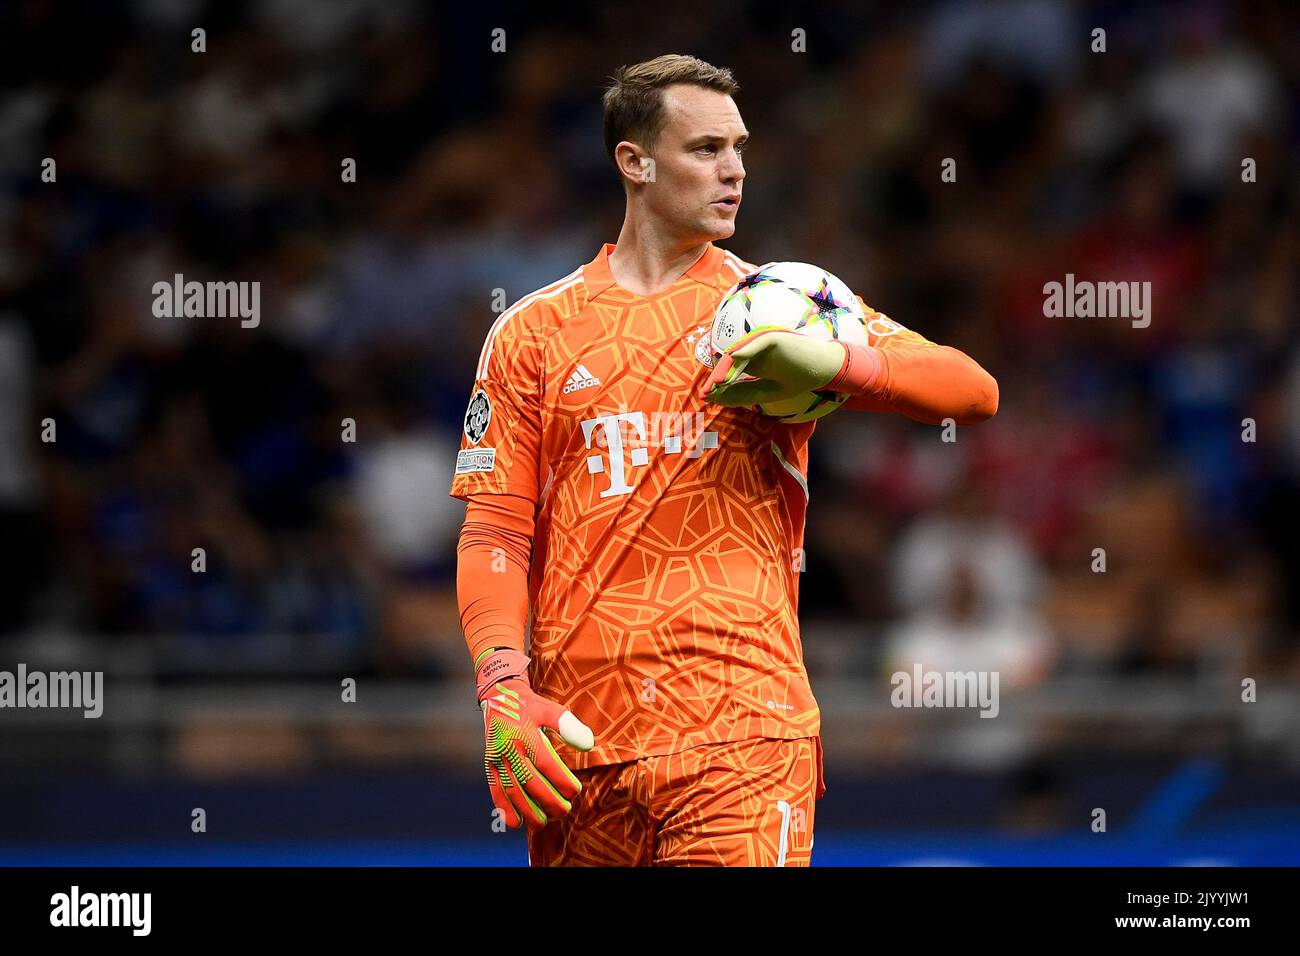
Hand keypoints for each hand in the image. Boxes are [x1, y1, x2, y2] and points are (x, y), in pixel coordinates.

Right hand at [477, 650, 594, 829]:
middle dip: (547, 800)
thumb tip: (589, 744)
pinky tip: (515, 823)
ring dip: (527, 810)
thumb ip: (569, 725)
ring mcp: (497, 758)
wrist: (499, 697)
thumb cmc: (531, 707)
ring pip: (511, 789)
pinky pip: (495, 789)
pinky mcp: (489, 765)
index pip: (545, 762)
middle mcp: (509, 748)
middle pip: (528, 780)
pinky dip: (504, 808)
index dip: (560, 780)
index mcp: (526, 734)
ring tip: (543, 824)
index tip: (575, 791)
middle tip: (564, 811)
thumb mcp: (551, 709)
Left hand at [699, 328, 847, 405]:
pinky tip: (733, 364)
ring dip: (726, 369)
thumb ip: (743, 394)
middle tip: (706, 393)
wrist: (823, 370)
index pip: (729, 372)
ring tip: (717, 384)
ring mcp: (761, 343)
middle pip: (729, 363)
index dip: (717, 384)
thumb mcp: (766, 393)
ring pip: (738, 355)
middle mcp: (753, 351)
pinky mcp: (772, 337)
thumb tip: (716, 397)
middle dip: (717, 378)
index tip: (706, 397)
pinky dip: (743, 353)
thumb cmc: (797, 379)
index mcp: (752, 362)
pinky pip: (754, 344)